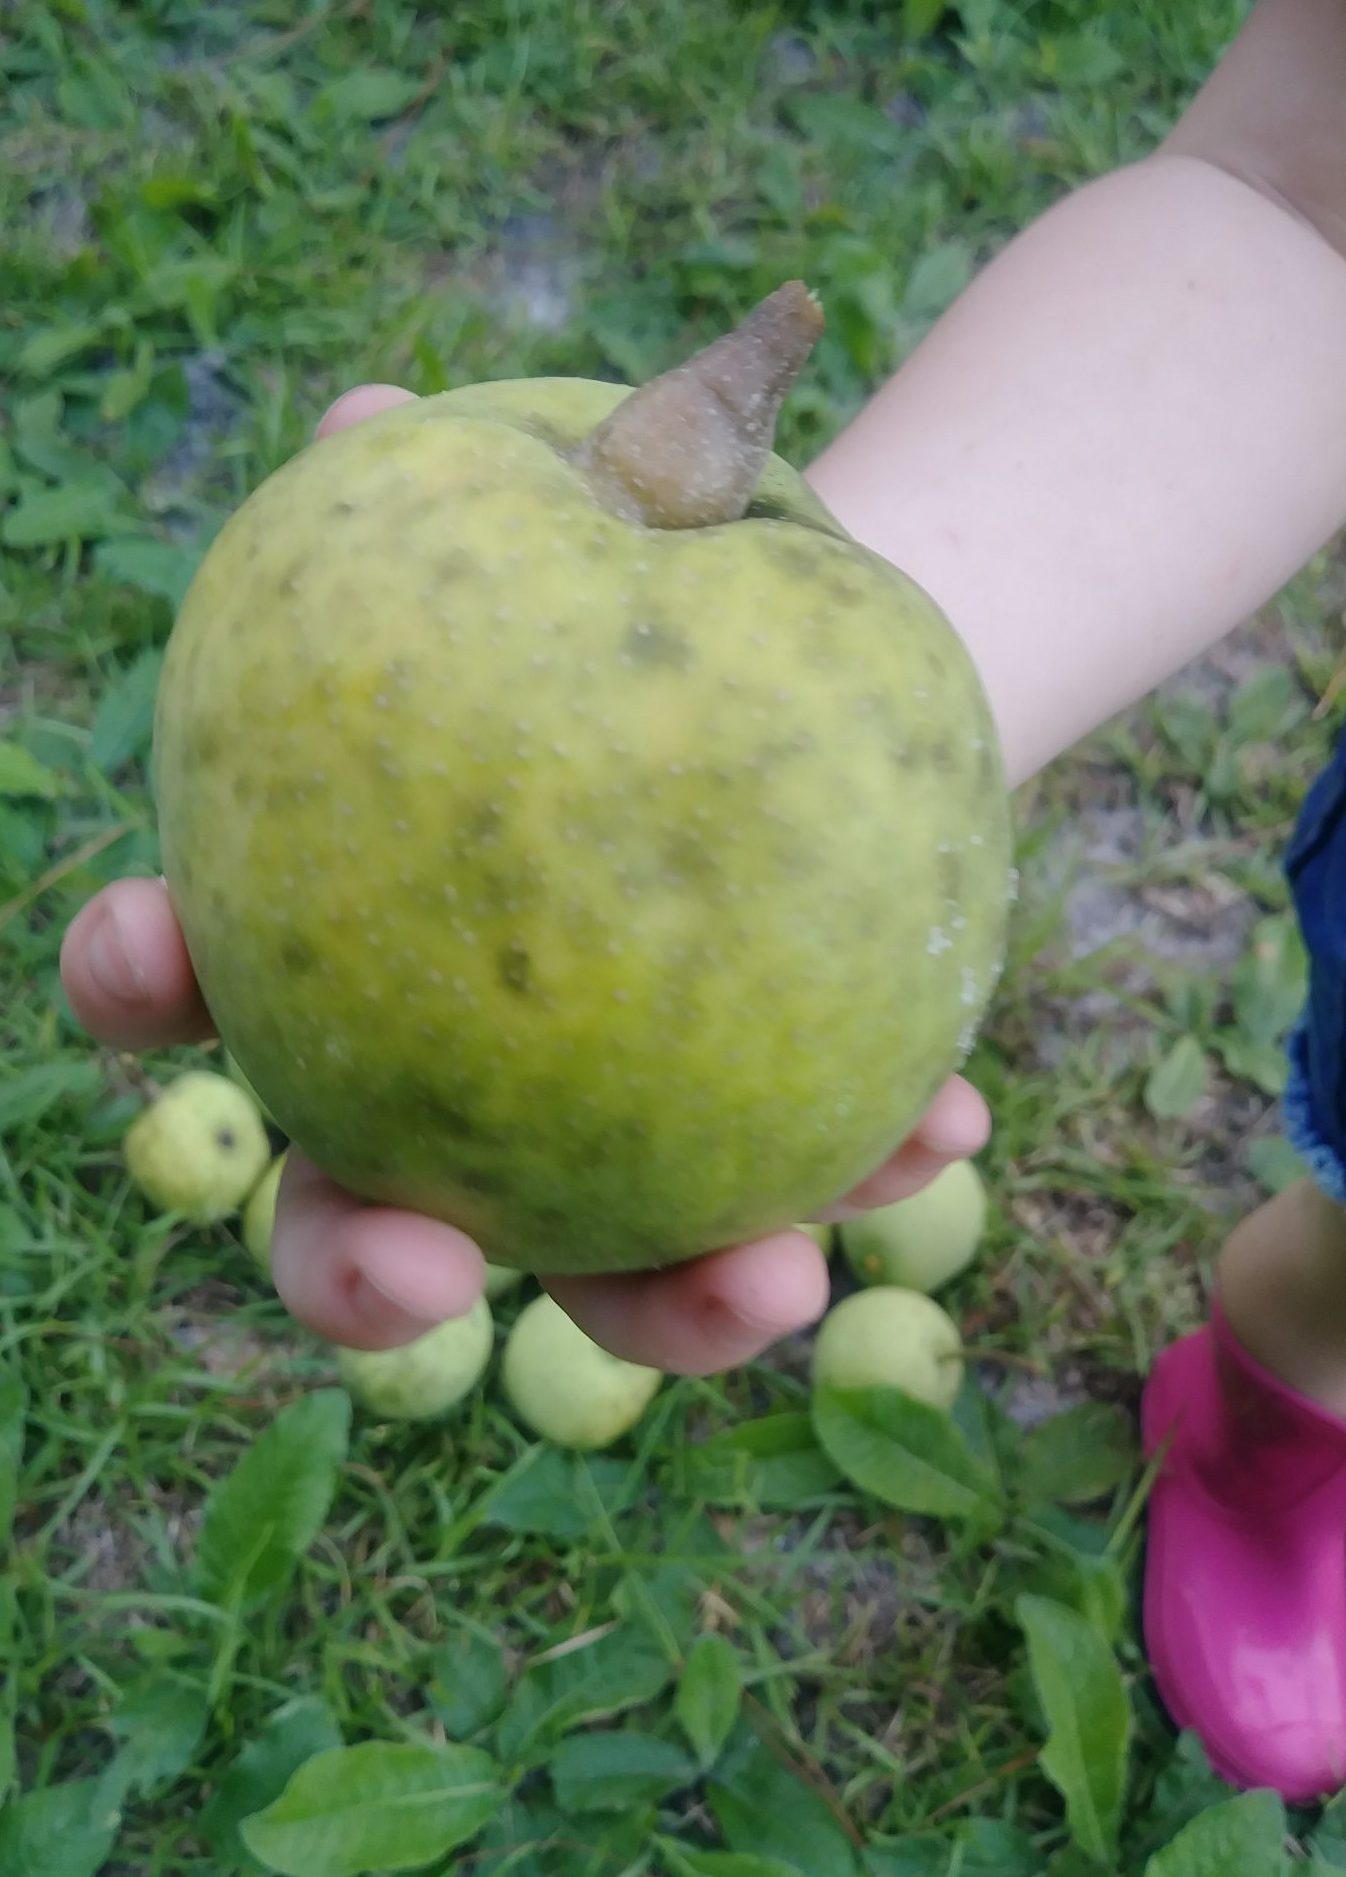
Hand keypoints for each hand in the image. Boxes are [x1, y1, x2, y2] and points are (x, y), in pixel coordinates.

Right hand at [59, 385, 990, 1375]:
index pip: (197, 979)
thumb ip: (468, 498)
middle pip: (360, 1218)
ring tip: (774, 1281)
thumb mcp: (582, 531)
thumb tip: (367, 413)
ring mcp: (603, 1147)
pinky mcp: (754, 1151)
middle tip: (412, 1267)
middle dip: (362, 1273)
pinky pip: (804, 1186)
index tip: (152, 948)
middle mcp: (449, 1090)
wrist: (822, 677)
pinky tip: (949, 1124)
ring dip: (675, 1306)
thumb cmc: (652, 610)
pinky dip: (872, 1164)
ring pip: (604, 1277)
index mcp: (343, 946)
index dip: (145, 981)